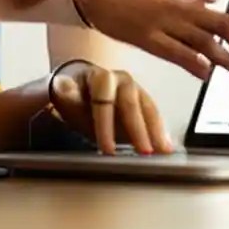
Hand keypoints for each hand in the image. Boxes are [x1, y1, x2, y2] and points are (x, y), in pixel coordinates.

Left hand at [49, 62, 170, 155]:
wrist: (85, 89)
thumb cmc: (76, 97)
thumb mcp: (66, 97)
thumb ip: (66, 94)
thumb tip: (62, 86)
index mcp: (100, 77)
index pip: (103, 102)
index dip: (105, 126)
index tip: (107, 149)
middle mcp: (122, 80)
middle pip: (130, 104)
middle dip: (137, 130)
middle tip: (143, 152)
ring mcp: (136, 89)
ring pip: (148, 108)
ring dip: (156, 131)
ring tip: (162, 151)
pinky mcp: (145, 101)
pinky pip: (154, 115)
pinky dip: (161, 132)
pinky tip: (167, 147)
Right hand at [76, 0, 228, 79]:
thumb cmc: (126, 2)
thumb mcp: (162, 9)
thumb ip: (187, 18)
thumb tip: (210, 25)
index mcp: (187, 6)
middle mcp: (181, 13)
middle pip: (222, 25)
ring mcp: (164, 24)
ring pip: (201, 39)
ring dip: (224, 57)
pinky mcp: (145, 36)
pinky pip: (172, 49)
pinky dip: (190, 60)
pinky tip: (203, 71)